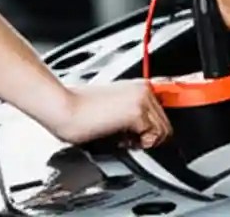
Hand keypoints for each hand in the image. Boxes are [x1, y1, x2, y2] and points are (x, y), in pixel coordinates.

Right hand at [39, 82, 172, 149]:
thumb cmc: (79, 109)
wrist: (63, 108)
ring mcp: (142, 100)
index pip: (164, 112)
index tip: (149, 135)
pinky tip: (117, 136)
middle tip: (124, 137)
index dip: (155, 128)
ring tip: (120, 136)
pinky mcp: (137, 112)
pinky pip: (151, 137)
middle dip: (147, 137)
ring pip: (162, 132)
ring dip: (143, 141)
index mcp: (138, 86)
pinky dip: (136, 144)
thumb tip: (148, 131)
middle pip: (166, 125)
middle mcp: (143, 89)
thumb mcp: (112, 106)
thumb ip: (133, 112)